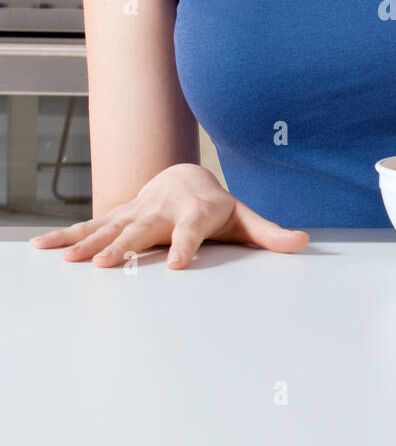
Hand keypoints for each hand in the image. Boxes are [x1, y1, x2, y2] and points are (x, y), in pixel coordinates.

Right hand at [29, 163, 308, 268]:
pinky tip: (42, 248)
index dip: (185, 246)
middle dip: (125, 248)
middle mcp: (161, 211)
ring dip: (89, 244)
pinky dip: (65, 237)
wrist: (185, 179)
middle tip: (108, 265)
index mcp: (194, 214)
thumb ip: (270, 234)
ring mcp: (135, 214)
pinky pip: (88, 228)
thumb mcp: (245, 219)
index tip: (177, 265)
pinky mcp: (115, 219)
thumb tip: (304, 242)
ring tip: (69, 261)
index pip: (191, 231)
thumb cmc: (217, 207)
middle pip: (142, 232)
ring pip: (110, 230)